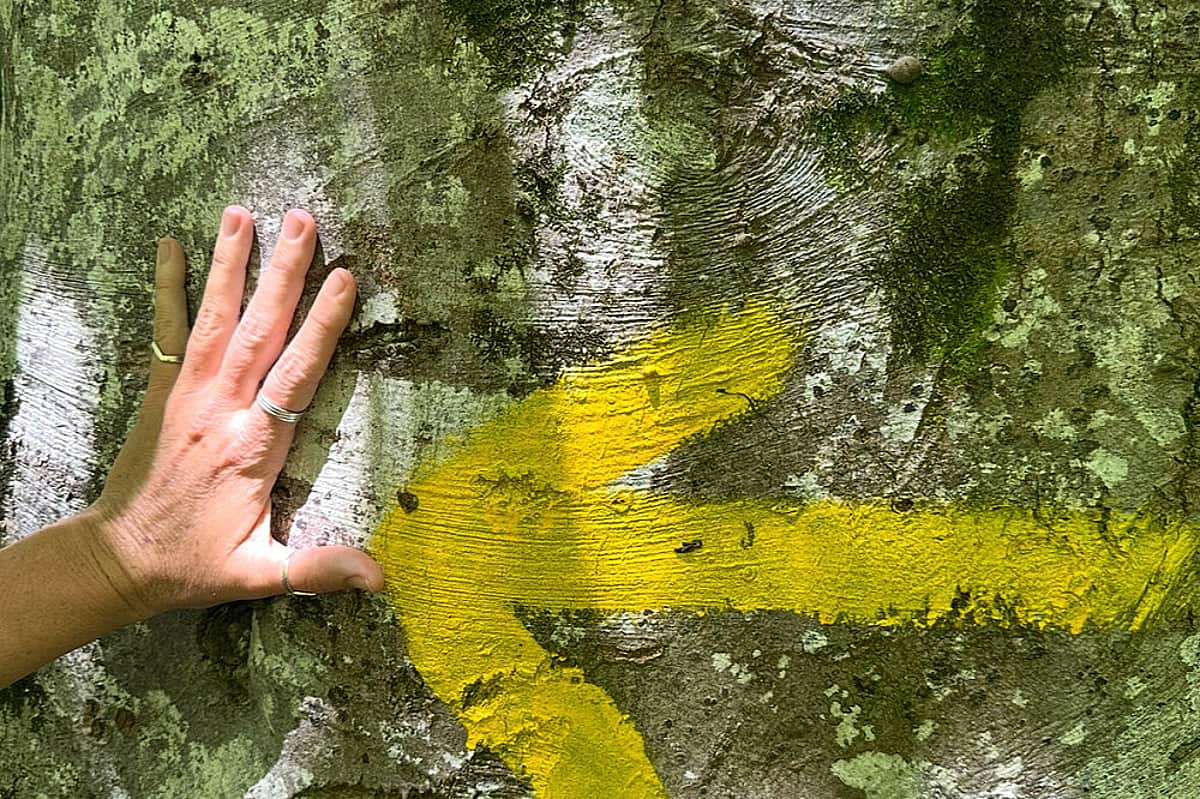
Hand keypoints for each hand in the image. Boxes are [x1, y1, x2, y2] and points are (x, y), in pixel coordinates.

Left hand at [90, 206, 382, 615]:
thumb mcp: (260, 575)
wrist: (116, 560)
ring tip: (242, 214)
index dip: (321, 325)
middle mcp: (221, 409)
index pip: (296, 373)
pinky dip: (168, 287)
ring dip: (231, 266)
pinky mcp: (162, 392)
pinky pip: (165, 331)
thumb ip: (319, 569)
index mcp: (254, 447)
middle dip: (283, 273)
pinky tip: (169, 248)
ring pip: (216, 319)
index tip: (343, 279)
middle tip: (302, 220)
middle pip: (260, 330)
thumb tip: (381, 578)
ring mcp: (187, 395)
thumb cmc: (193, 565)